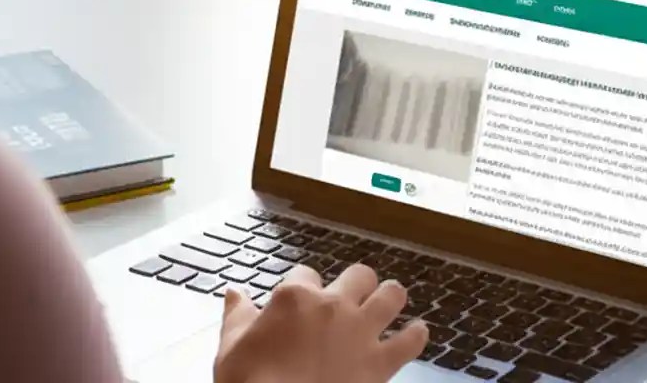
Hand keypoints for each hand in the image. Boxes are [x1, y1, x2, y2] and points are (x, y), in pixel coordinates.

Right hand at [215, 263, 428, 382]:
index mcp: (295, 297)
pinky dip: (415, 335)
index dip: (304, 287)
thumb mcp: (231, 346)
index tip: (301, 301)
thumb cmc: (249, 382)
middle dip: (356, 283)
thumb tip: (233, 293)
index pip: (305, 274)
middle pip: (358, 275)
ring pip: (392, 295)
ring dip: (390, 297)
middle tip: (351, 298)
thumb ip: (237, 316)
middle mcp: (333, 306)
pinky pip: (410, 341)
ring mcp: (360, 332)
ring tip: (389, 301)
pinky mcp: (379, 363)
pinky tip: (416, 332)